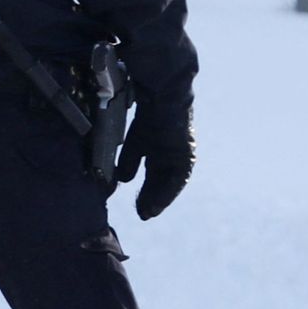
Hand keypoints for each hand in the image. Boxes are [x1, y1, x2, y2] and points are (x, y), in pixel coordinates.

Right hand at [115, 102, 194, 218]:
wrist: (164, 95)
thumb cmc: (147, 111)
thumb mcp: (134, 139)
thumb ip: (129, 160)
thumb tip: (122, 180)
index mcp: (156, 143)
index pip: (150, 170)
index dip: (143, 187)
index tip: (135, 203)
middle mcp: (169, 150)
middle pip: (159, 178)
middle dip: (150, 197)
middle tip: (142, 213)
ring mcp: (179, 153)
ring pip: (169, 181)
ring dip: (159, 198)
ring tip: (149, 212)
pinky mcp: (185, 155)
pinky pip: (178, 179)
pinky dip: (167, 192)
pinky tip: (157, 202)